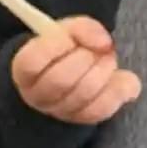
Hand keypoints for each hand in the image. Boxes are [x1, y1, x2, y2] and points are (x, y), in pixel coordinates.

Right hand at [10, 16, 141, 124]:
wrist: (73, 73)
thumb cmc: (64, 50)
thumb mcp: (67, 30)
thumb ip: (82, 28)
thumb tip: (104, 43)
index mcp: (25, 70)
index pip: (33, 61)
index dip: (57, 45)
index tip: (73, 36)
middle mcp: (38, 96)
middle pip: (60, 80)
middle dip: (86, 57)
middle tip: (99, 48)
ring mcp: (60, 112)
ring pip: (84, 95)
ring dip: (104, 70)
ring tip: (108, 58)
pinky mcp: (85, 119)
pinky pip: (102, 108)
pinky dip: (118, 89)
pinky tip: (122, 78)